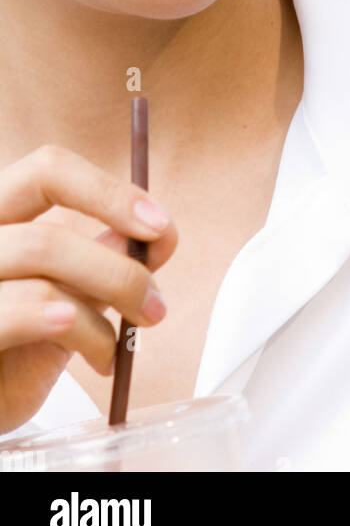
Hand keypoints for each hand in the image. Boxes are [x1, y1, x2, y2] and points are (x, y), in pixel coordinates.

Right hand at [0, 144, 177, 434]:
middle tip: (154, 306)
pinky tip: (99, 354)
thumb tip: (159, 234)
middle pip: (49, 236)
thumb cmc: (11, 354)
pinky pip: (18, 313)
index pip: (48, 171)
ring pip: (41, 277)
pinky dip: (74, 329)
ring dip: (98, 312)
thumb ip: (101, 260)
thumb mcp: (62, 298)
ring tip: (117, 349)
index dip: (110, 193)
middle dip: (117, 272)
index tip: (160, 226)